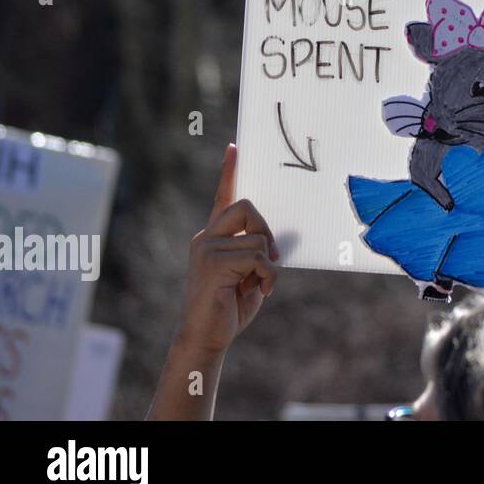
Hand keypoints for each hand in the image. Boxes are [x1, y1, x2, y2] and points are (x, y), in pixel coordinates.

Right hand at [175, 144, 278, 355]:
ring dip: (269, 264)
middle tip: (271, 256)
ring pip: (258, 238)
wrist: (207, 337)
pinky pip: (258, 256)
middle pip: (247, 206)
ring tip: (259, 283)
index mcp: (215, 236)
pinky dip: (268, 275)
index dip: (230, 171)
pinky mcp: (212, 263)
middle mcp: (207, 237)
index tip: (235, 147)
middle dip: (267, 230)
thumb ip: (257, 250)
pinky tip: (259, 290)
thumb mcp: (250, 272)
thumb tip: (276, 238)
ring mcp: (206, 248)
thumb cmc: (231, 305)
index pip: (223, 196)